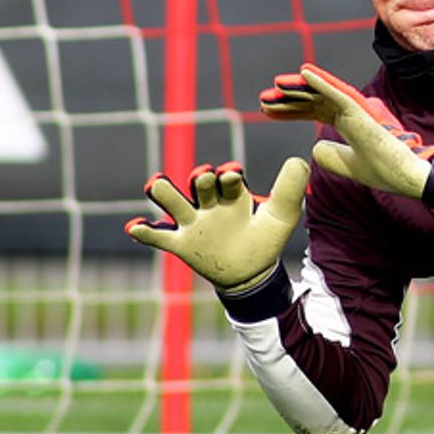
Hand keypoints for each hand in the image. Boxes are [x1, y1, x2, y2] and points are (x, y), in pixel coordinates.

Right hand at [124, 158, 309, 292]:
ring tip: (157, 184)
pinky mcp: (181, 243)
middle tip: (205, 178)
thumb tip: (298, 159)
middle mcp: (209, 204)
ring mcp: (192, 223)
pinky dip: (145, 232)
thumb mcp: (281, 217)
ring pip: (173, 202)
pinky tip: (135, 227)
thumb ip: (290, 190)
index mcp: (233, 195)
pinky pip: (158, 237)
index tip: (232, 175)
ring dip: (164, 192)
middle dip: (201, 179)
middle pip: (199, 184)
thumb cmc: (265, 240)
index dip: (228, 175)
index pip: (227, 178)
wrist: (251, 274)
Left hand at [260, 62, 433, 198]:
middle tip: (264, 98)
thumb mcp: (348, 166)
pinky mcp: (363, 113)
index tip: (267, 110)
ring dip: (299, 87)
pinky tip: (305, 74)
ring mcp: (357, 112)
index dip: (290, 109)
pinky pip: (340, 94)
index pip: (313, 111)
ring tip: (276, 84)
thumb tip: (315, 146)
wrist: (408, 178)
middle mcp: (351, 114)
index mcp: (347, 124)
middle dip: (287, 99)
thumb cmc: (385, 171)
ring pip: (323, 94)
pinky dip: (322, 83)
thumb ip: (331, 156)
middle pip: (313, 100)